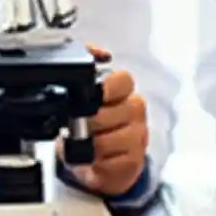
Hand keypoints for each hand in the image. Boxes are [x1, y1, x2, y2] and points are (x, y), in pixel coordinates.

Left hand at [59, 45, 148, 196]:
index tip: (94, 95)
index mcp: (123, 90)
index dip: (108, 88)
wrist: (98, 159)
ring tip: (85, 144)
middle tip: (78, 126)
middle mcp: (135, 110)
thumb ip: (86, 63)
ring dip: (93, 144)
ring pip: (113, 139)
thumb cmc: (91, 123)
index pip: (124, 81)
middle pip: (116, 112)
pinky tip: (95, 158)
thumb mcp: (84, 93)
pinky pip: (114, 161)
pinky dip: (98, 162)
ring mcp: (138, 136)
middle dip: (90, 122)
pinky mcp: (135, 160)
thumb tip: (99, 52)